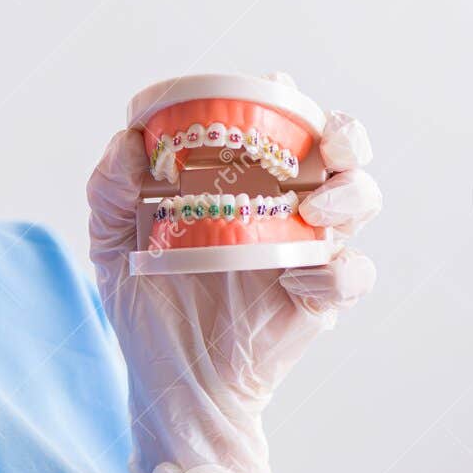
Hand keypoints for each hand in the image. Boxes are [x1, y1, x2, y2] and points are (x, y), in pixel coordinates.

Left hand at [86, 72, 381, 472]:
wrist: (171, 384)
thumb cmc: (147, 302)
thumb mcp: (112, 242)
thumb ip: (110, 188)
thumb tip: (128, 140)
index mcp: (244, 175)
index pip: (279, 120)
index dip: (287, 97)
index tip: (274, 88)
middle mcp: (286, 201)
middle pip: (342, 146)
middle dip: (345, 133)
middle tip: (325, 145)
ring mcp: (310, 247)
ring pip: (363, 198)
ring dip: (352, 192)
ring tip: (319, 210)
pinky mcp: (322, 298)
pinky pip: (353, 274)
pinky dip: (336, 271)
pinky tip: (294, 280)